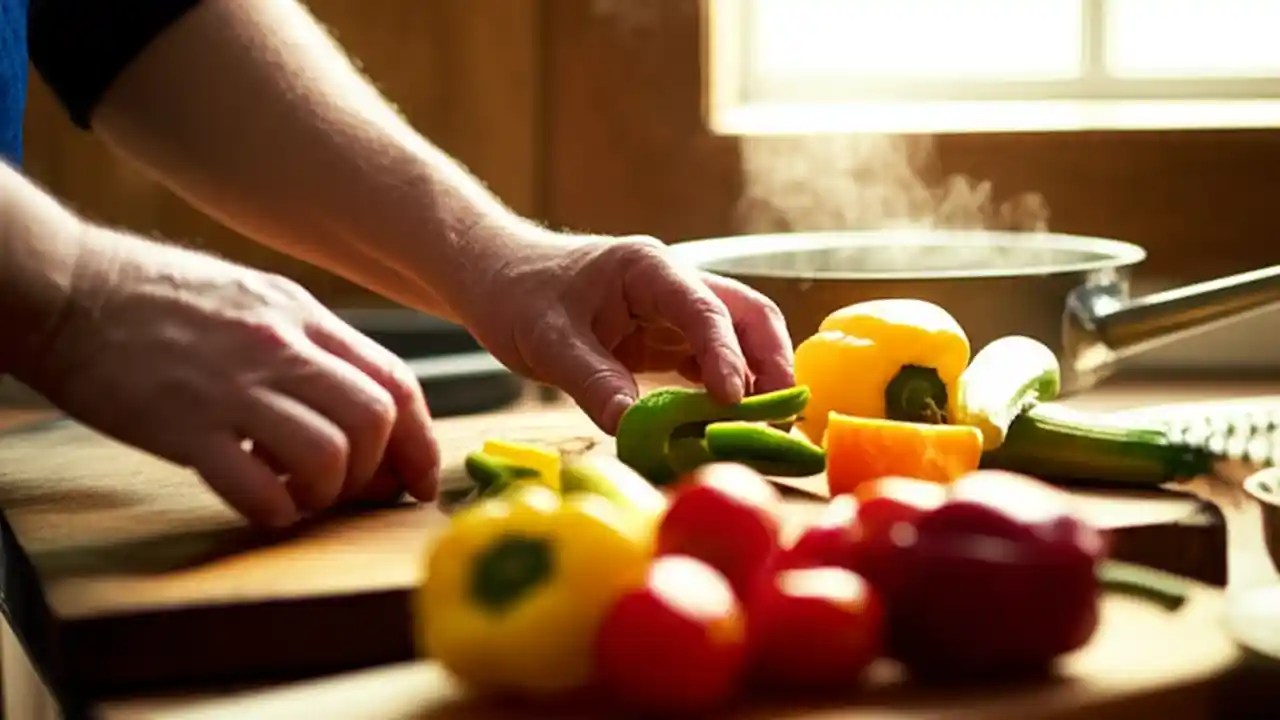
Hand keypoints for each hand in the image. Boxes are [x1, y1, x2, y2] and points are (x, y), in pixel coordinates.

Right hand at [27, 226, 438, 527]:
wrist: (69, 292)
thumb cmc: (161, 300)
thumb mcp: (256, 300)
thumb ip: (311, 347)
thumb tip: (364, 406)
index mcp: (304, 317)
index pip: (396, 381)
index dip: (422, 440)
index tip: (421, 479)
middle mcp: (282, 348)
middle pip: (375, 420)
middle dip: (376, 470)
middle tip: (348, 489)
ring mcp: (236, 387)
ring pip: (330, 456)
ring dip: (326, 493)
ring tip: (298, 494)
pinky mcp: (186, 427)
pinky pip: (259, 489)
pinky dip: (276, 512)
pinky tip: (262, 504)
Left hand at [455, 231, 794, 432]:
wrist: (496, 279)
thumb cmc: (516, 296)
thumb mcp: (546, 341)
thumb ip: (593, 380)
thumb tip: (633, 427)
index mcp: (648, 268)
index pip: (704, 309)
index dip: (726, 355)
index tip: (734, 400)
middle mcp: (672, 283)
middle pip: (744, 314)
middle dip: (770, 361)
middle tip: (780, 414)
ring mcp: (671, 310)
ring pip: (734, 338)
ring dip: (754, 378)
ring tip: (765, 425)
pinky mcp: (663, 338)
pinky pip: (705, 362)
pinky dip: (721, 391)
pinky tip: (725, 424)